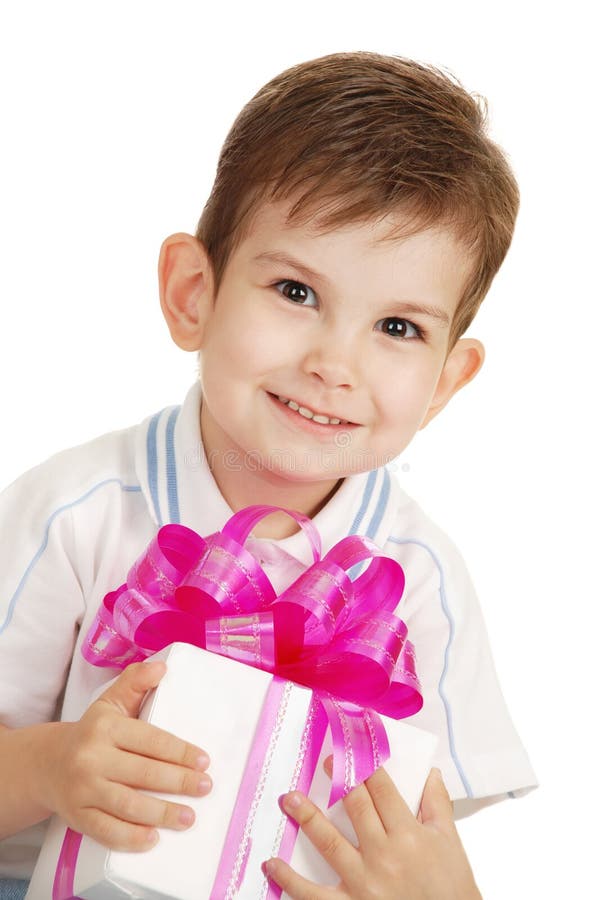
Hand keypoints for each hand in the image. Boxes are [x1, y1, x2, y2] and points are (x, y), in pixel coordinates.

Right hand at [39, 661, 210, 850]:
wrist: (48, 764)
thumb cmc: (92, 733)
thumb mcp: (111, 702)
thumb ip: (135, 681)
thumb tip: (162, 668)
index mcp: (105, 728)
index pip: (150, 740)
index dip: (180, 752)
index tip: (203, 762)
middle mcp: (92, 758)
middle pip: (143, 773)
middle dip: (179, 782)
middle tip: (205, 788)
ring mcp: (83, 789)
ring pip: (128, 805)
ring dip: (162, 813)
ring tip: (189, 817)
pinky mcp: (77, 816)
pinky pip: (107, 831)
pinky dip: (131, 837)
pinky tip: (153, 838)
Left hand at [263, 766, 480, 899]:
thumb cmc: (452, 893)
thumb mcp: (451, 846)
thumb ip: (438, 807)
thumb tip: (431, 773)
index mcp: (410, 836)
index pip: (382, 790)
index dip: (365, 765)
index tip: (351, 748)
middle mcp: (385, 855)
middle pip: (356, 807)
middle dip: (338, 780)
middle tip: (322, 761)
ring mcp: (364, 883)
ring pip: (329, 842)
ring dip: (306, 817)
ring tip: (288, 798)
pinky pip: (314, 894)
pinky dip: (290, 880)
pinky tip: (271, 865)